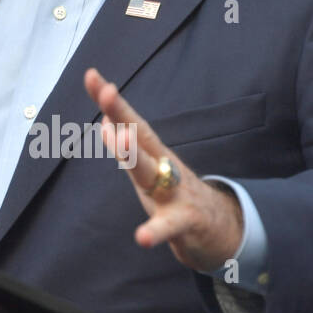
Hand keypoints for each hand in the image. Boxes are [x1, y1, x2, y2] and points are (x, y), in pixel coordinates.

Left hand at [84, 67, 243, 273]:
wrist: (222, 227)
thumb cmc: (178, 196)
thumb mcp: (150, 170)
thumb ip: (127, 148)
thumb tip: (105, 122)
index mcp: (153, 155)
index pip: (129, 122)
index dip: (110, 100)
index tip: (90, 75)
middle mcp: (164, 167)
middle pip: (140, 136)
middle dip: (121, 113)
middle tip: (105, 91)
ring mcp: (176, 192)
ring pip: (152, 173)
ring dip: (134, 155)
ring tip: (118, 138)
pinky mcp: (186, 222)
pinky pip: (170, 226)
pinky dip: (156, 231)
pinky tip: (143, 237)